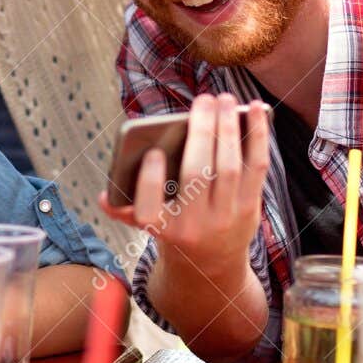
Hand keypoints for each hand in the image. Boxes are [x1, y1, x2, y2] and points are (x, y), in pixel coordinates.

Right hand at [98, 94, 270, 278]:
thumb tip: (104, 197)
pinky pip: (257, 166)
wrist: (213, 264)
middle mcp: (194, 225)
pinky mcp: (250, 207)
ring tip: (226, 99)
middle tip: (203, 99)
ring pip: (229, 166)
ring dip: (229, 127)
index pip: (148, 209)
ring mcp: (225, 216)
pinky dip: (258, 136)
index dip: (149, 181)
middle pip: (196, 175)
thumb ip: (126, 209)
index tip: (152, 152)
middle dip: (201, 131)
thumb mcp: (149, 225)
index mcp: (161, 229)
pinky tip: (258, 110)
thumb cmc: (175, 228)